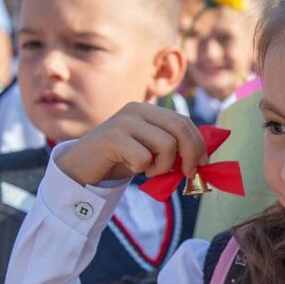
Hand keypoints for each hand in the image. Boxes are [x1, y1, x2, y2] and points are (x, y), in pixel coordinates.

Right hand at [54, 102, 206, 186]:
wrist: (82, 166)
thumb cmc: (120, 159)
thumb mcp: (149, 149)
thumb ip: (172, 148)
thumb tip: (202, 159)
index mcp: (149, 110)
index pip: (184, 121)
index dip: (198, 144)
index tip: (202, 164)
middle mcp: (137, 109)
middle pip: (180, 129)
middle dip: (190, 155)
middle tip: (187, 174)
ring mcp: (124, 121)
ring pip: (166, 145)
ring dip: (163, 166)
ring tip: (149, 170)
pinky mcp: (113, 137)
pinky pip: (144, 158)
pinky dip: (142, 169)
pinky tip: (131, 168)